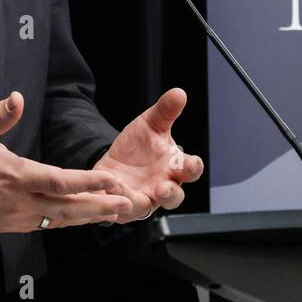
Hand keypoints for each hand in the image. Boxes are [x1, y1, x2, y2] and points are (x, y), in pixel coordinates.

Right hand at [0, 91, 136, 231]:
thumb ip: (0, 116)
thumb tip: (17, 97)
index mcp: (16, 176)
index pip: (61, 182)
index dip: (89, 183)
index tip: (111, 181)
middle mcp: (21, 201)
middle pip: (68, 208)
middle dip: (100, 206)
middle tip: (127, 204)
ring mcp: (17, 216)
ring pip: (60, 220)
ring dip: (89, 217)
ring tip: (115, 213)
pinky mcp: (12, 225)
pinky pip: (46, 225)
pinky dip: (68, 221)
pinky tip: (84, 218)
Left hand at [92, 87, 203, 222]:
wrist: (114, 159)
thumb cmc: (140, 145)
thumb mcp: (150, 124)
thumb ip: (165, 111)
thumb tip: (179, 93)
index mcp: (175, 167)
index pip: (191, 170)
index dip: (193, 168)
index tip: (190, 164)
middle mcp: (163, 187)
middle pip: (174, 198)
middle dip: (169, 194)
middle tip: (162, 188)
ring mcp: (144, 199)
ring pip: (145, 207)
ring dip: (136, 200)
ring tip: (122, 188)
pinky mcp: (124, 206)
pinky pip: (122, 208)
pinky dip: (116, 199)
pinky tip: (108, 187)